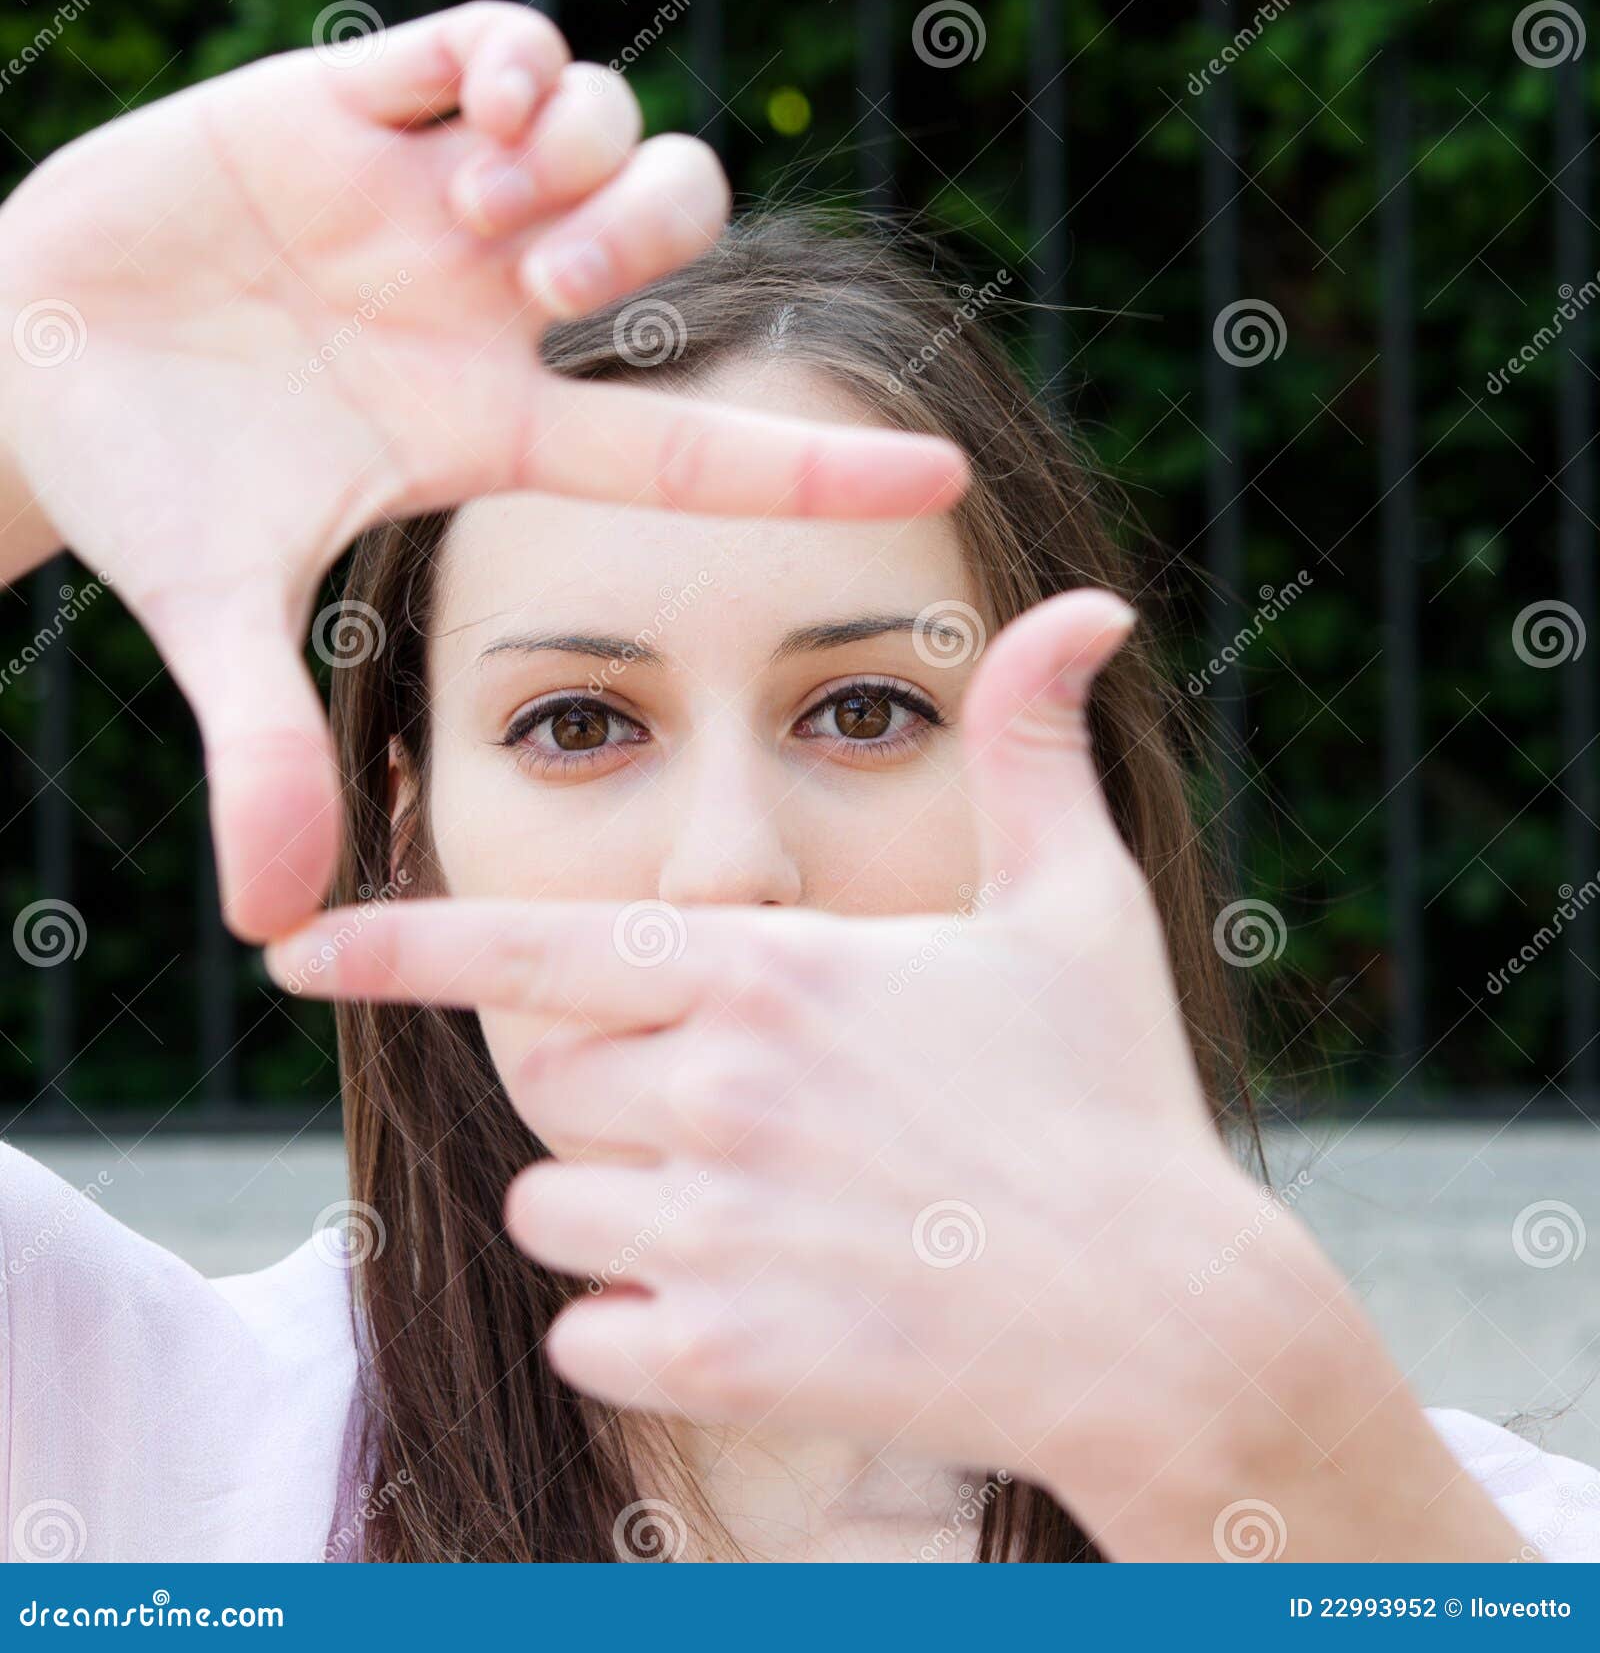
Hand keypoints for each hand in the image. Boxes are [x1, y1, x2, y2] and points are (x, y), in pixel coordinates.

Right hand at [0, 0, 964, 940]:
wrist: (32, 357)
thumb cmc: (142, 485)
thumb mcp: (213, 614)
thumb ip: (265, 752)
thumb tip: (270, 927)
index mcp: (494, 428)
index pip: (692, 451)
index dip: (818, 467)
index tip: (938, 476)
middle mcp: (492, 311)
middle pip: (674, 240)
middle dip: (649, 246)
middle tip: (545, 288)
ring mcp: (437, 200)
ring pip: (611, 133)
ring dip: (584, 167)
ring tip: (477, 213)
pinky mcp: (362, 102)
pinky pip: (501, 41)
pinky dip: (521, 65)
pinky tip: (475, 112)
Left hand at [267, 589, 1521, 1559]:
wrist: (1172, 1322)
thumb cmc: (1120, 1101)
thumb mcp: (1080, 902)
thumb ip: (1037, 747)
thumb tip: (1087, 605)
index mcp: (769, 968)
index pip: (529, 945)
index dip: (396, 946)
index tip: (294, 955)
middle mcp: (716, 1089)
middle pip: (544, 1084)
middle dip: (606, 1093)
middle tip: (731, 1113)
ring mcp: (713, 1231)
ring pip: (550, 1211)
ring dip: (619, 1210)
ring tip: (756, 1212)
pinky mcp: (726, 1360)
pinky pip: (587, 1335)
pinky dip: (639, 1325)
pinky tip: (755, 1308)